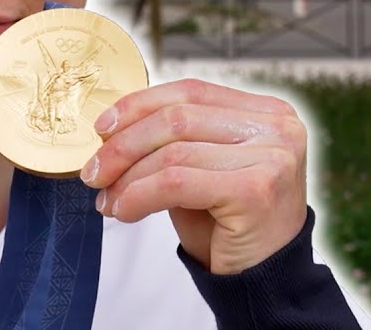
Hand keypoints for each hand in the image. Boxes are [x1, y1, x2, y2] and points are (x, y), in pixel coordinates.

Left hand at [80, 79, 308, 273]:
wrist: (263, 278)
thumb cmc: (228, 223)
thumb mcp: (200, 168)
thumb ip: (172, 140)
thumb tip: (110, 130)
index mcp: (265, 111)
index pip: (190, 91)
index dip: (139, 105)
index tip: (102, 128)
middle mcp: (277, 128)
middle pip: (178, 119)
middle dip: (123, 145)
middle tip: (93, 172)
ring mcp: (272, 157)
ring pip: (173, 152)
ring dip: (127, 178)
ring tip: (107, 200)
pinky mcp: (256, 191)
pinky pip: (176, 183)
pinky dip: (140, 196)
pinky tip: (124, 211)